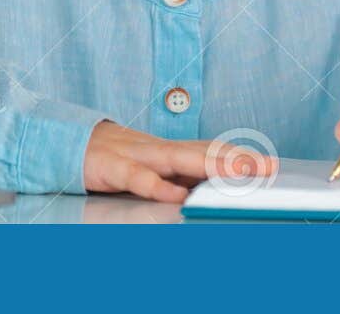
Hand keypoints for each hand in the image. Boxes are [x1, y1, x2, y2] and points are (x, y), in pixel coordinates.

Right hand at [82, 120, 276, 202]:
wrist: (70, 143)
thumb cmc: (115, 157)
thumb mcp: (151, 167)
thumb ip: (179, 176)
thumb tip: (213, 188)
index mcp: (169, 151)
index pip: (211, 150)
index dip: (240, 156)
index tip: (269, 165)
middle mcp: (159, 150)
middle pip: (203, 152)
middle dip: (236, 160)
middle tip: (265, 168)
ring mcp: (137, 156)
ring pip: (178, 159)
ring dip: (209, 166)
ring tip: (236, 173)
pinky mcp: (114, 167)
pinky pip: (138, 177)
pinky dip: (158, 186)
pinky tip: (175, 196)